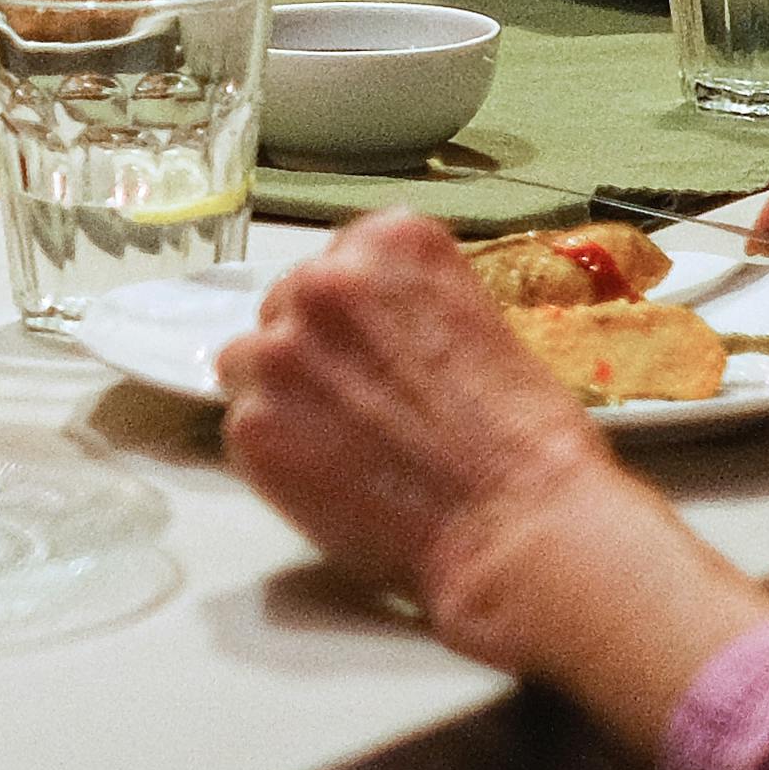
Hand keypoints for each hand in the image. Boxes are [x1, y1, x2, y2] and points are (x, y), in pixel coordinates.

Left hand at [209, 210, 613, 612]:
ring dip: (283, 392)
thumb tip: (375, 326)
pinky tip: (328, 473)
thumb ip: (411, 307)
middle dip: (315, 348)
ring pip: (250, 359)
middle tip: (360, 402)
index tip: (375, 346)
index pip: (342, 258)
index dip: (357, 313)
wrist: (516, 525)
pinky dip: (275, 447)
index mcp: (392, 244)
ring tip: (341, 440)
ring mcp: (280, 351)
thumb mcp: (483, 327)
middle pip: (290, 303)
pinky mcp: (251, 420)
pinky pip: (244, 422)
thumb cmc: (524, 441)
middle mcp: (326, 282)